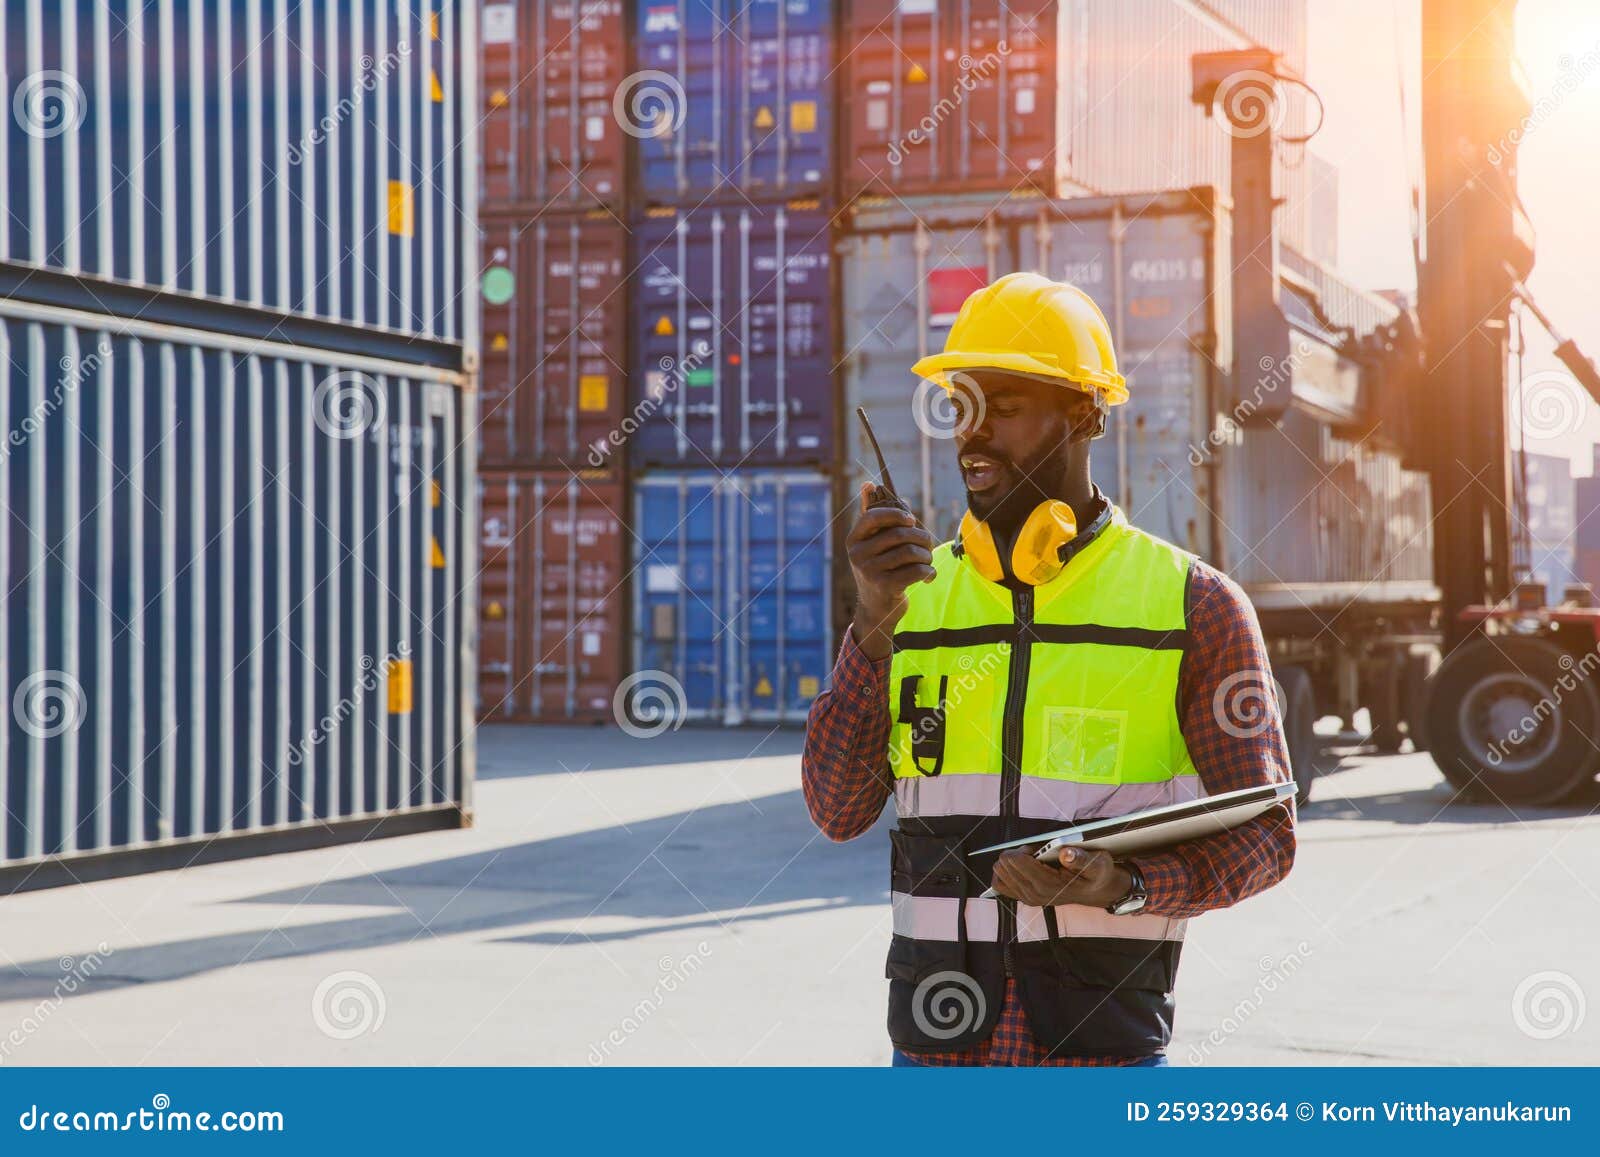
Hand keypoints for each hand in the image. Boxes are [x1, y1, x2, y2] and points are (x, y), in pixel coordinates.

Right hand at [846, 483, 935, 659]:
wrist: (876, 611)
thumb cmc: (879, 570)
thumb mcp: (872, 545)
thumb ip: (872, 516)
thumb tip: (868, 483)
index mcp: (854, 540)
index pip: (874, 516)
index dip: (897, 514)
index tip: (911, 521)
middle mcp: (857, 555)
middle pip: (900, 534)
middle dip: (921, 538)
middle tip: (928, 545)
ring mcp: (869, 572)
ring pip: (910, 552)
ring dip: (926, 556)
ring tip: (927, 561)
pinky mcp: (884, 587)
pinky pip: (916, 570)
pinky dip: (928, 572)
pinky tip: (927, 577)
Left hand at [990, 846, 1131, 908]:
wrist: (1094, 890)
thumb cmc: (1095, 872)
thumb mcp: (1098, 862)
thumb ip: (1082, 859)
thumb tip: (1066, 853)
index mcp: (1049, 885)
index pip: (1017, 861)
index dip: (1024, 849)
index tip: (1036, 848)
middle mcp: (1035, 894)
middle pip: (1005, 865)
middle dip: (1017, 852)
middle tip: (1035, 853)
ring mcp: (1027, 898)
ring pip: (1000, 872)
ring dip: (1011, 861)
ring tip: (1030, 859)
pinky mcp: (1023, 898)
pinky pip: (1000, 883)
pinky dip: (1006, 871)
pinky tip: (1020, 867)